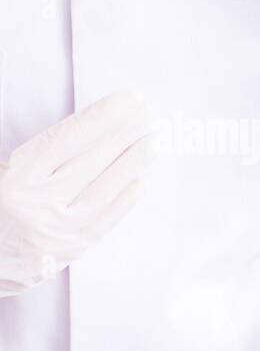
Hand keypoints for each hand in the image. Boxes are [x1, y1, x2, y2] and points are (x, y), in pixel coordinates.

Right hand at [0, 93, 157, 296]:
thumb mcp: (0, 174)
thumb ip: (37, 154)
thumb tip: (87, 128)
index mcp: (16, 177)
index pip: (69, 139)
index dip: (102, 118)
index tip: (126, 101)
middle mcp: (39, 202)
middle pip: (93, 159)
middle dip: (124, 132)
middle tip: (147, 112)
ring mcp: (59, 229)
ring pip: (106, 188)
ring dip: (134, 161)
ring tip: (153, 140)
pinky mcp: (72, 249)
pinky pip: (107, 219)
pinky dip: (128, 197)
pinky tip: (144, 177)